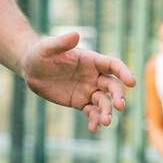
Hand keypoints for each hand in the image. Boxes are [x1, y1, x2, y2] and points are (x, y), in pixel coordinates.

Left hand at [19, 30, 135, 133]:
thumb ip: (61, 43)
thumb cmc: (40, 53)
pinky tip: (93, 128)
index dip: (123, 72)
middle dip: (117, 95)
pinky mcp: (80, 102)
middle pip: (112, 86)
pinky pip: (91, 112)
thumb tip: (76, 34)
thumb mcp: (48, 47)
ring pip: (104, 102)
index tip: (131, 82)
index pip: (112, 65)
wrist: (31, 69)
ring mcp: (88, 90)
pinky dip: (94, 120)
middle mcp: (94, 76)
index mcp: (91, 60)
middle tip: (119, 106)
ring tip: (105, 122)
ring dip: (107, 112)